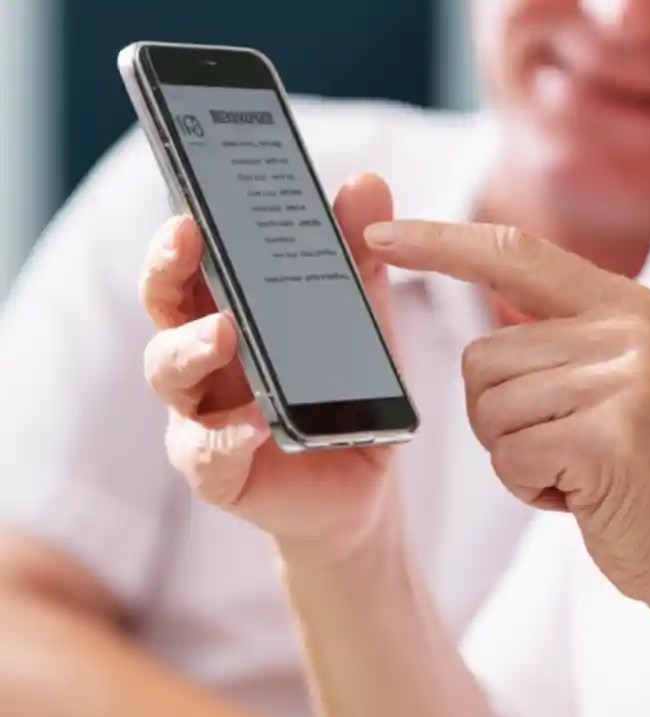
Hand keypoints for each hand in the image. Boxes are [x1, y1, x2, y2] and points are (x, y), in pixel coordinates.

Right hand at [140, 174, 401, 561]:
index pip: (188, 260)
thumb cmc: (346, 390)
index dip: (181, 227)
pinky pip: (208, 453)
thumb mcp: (365, 319)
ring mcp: (201, 415)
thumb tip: (367, 182)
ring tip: (225, 333)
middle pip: (162, 305)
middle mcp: (200, 358)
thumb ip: (359, 257)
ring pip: (169, 375)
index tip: (193, 196)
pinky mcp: (219, 473)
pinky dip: (229, 436)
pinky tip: (259, 422)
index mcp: (226, 310)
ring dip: (191, 349)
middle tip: (188, 238)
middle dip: (166, 267)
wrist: (363, 482)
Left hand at [366, 221, 649, 601]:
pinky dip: (529, 487)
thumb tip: (485, 322)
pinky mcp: (612, 433)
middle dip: (497, 417)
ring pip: (489, 407)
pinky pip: (509, 454)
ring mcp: (626, 378)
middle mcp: (629, 329)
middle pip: (482, 356)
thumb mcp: (617, 383)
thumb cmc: (643, 475)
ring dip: (516, 456)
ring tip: (580, 471)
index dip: (442, 242)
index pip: (514, 253)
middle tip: (564, 449)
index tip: (379, 234)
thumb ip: (561, 342)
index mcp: (626, 306)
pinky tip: (583, 495)